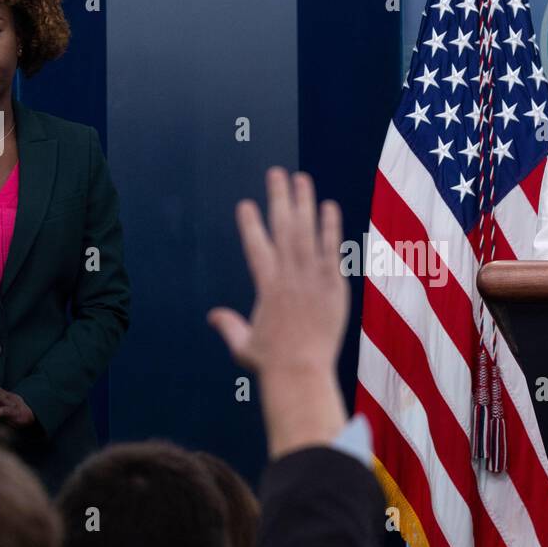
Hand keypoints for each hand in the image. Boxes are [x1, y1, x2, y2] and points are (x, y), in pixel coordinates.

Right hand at [208, 168, 347, 458]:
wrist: (302, 373)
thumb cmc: (271, 363)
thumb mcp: (244, 345)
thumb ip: (229, 326)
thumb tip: (213, 316)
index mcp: (266, 286)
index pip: (255, 245)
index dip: (250, 222)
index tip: (245, 203)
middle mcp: (288, 275)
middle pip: (282, 227)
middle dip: (278, 197)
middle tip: (276, 173)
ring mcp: (313, 278)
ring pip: (307, 231)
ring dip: (304, 202)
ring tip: (301, 179)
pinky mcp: (334, 286)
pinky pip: (333, 250)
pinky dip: (331, 227)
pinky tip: (330, 206)